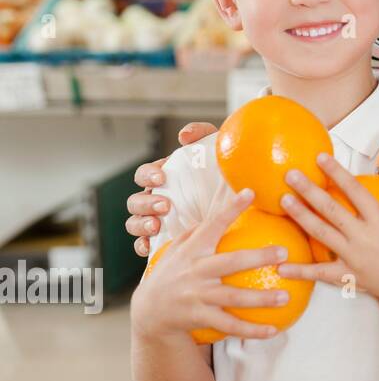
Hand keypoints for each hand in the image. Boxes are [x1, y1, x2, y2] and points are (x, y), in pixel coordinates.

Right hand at [126, 122, 217, 256]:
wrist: (242, 201)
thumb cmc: (223, 173)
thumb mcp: (215, 149)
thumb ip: (201, 133)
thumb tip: (184, 136)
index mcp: (163, 178)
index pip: (143, 174)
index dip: (147, 175)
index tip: (162, 178)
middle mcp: (155, 199)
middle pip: (135, 202)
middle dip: (145, 203)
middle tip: (165, 206)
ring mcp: (157, 221)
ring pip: (135, 223)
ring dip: (141, 224)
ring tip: (156, 226)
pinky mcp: (163, 240)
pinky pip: (144, 245)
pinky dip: (142, 246)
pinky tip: (149, 247)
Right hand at [131, 186, 289, 342]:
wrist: (149, 312)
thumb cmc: (172, 272)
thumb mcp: (177, 249)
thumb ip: (198, 231)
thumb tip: (226, 207)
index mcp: (192, 250)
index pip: (212, 225)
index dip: (230, 209)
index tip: (250, 193)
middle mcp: (195, 272)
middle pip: (230, 263)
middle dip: (258, 257)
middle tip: (285, 252)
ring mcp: (197, 296)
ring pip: (233, 298)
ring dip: (261, 299)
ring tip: (286, 297)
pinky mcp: (200, 318)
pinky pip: (230, 325)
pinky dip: (251, 330)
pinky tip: (274, 330)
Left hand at [278, 154, 378, 313]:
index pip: (354, 189)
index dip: (336, 172)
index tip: (320, 158)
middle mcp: (362, 235)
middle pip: (330, 208)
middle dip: (308, 190)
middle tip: (290, 175)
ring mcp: (353, 257)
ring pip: (321, 233)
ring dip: (301, 216)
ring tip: (284, 201)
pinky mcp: (349, 276)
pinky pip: (321, 274)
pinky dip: (301, 272)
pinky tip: (281, 267)